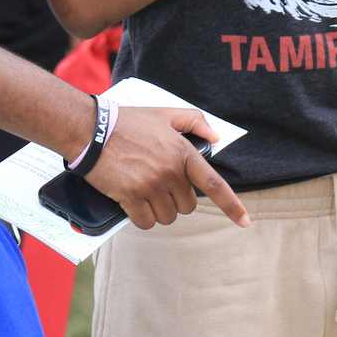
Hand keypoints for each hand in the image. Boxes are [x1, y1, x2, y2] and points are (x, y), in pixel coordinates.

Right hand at [86, 106, 251, 230]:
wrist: (92, 129)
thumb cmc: (127, 122)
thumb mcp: (163, 113)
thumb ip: (193, 121)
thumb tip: (215, 137)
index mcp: (183, 152)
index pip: (214, 183)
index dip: (232, 205)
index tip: (245, 221)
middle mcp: (170, 171)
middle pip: (187, 206)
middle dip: (175, 200)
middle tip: (158, 186)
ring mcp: (151, 185)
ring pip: (167, 217)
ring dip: (157, 211)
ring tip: (143, 192)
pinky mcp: (131, 197)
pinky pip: (146, 222)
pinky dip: (141, 218)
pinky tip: (133, 204)